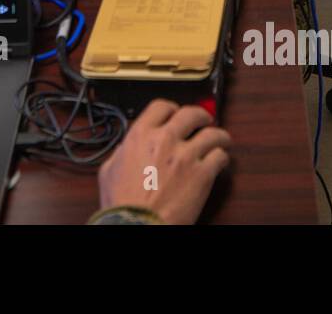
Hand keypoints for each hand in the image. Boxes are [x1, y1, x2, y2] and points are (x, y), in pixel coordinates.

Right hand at [97, 98, 231, 223]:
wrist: (136, 224)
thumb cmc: (122, 203)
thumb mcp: (109, 170)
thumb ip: (122, 153)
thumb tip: (126, 149)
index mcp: (141, 135)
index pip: (161, 106)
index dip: (171, 109)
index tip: (175, 113)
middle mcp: (165, 139)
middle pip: (191, 113)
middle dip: (200, 116)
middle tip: (204, 121)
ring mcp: (186, 156)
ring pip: (213, 133)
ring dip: (218, 136)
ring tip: (221, 140)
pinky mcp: (203, 174)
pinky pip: (220, 157)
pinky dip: (222, 158)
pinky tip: (220, 162)